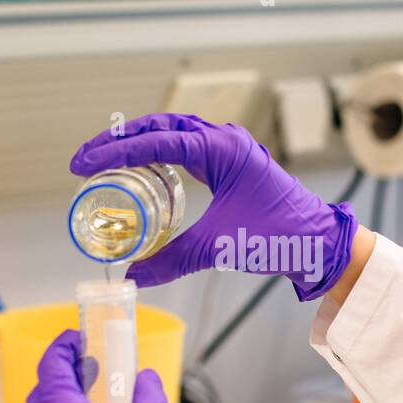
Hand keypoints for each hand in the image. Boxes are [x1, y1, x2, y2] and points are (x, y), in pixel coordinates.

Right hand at [70, 114, 357, 300]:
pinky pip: (187, 146)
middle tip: (85, 160)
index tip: (84, 164)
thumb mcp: (217, 247)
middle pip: (159, 126)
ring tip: (105, 162)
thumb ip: (171, 260)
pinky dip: (159, 153)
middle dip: (118, 141)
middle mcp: (224, 140)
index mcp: (221, 149)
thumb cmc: (278, 236)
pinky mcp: (233, 162)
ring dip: (138, 143)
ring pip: (173, 132)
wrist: (319, 242)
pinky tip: (142, 172)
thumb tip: (131, 276)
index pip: (155, 140)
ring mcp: (230, 148)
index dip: (114, 152)